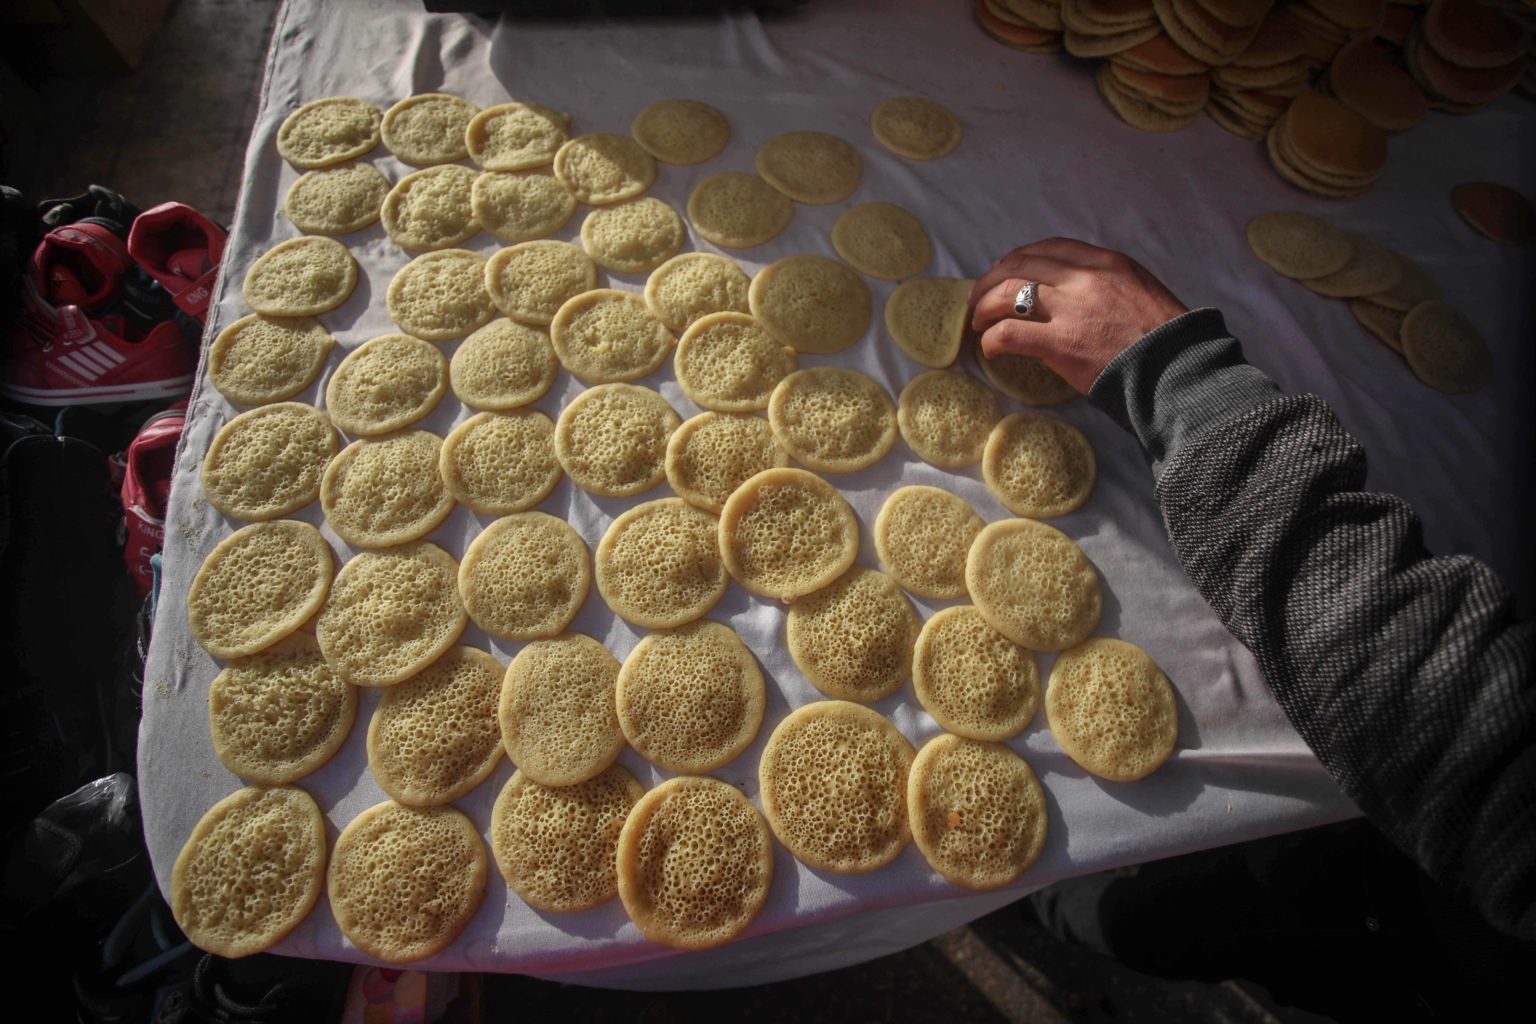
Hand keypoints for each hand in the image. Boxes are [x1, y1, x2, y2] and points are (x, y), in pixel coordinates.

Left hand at [968, 237, 1188, 393]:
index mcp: (1104, 261)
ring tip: (978, 323)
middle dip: (990, 281)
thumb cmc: (1160, 337)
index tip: (1004, 273)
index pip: (1047, 248)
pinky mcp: (1059, 343)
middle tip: (978, 299)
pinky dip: (992, 340)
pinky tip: (991, 349)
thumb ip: (1102, 283)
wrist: (1173, 369)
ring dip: (984, 308)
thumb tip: (1066, 291)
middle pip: (1018, 266)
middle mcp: (1083, 277)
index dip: (1017, 260)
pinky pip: (1009, 333)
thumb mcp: (1137, 289)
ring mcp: (1069, 309)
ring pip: (1005, 294)